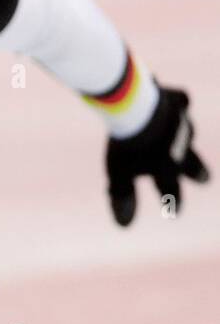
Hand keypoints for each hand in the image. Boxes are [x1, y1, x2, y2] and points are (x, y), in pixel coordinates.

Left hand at [106, 86, 207, 225]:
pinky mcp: (177, 101)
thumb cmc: (127, 144)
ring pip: (188, 132)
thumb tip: (124, 225)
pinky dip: (177, 102)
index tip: (174, 212)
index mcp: (168, 168)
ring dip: (184, 135)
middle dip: (198, 173)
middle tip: (203, 178)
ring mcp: (182, 124)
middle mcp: (182, 148)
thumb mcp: (119, 173)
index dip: (172, 202)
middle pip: (194, 164)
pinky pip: (181, 100)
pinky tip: (175, 98)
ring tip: (180, 133)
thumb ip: (122, 196)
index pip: (171, 191)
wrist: (137, 107)